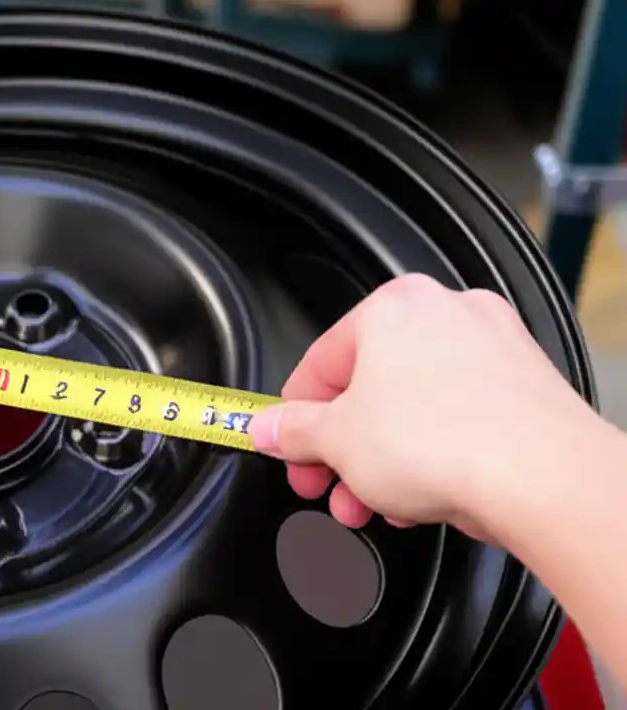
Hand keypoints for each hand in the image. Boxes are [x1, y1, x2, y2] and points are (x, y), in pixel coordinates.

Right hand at [247, 273, 598, 538]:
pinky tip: (418, 498)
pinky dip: (432, 457)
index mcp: (393, 306)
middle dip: (341, 450)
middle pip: (369, 389)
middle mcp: (447, 314)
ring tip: (371, 505)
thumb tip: (270, 429)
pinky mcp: (525, 389)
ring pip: (413, 409)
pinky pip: (457, 420)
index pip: (319, 363)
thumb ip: (292, 432)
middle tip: (325, 484)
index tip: (286, 448)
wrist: (542, 478)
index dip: (293, 417)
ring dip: (381, 462)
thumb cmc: (447, 441)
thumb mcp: (335, 441)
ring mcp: (493, 349)